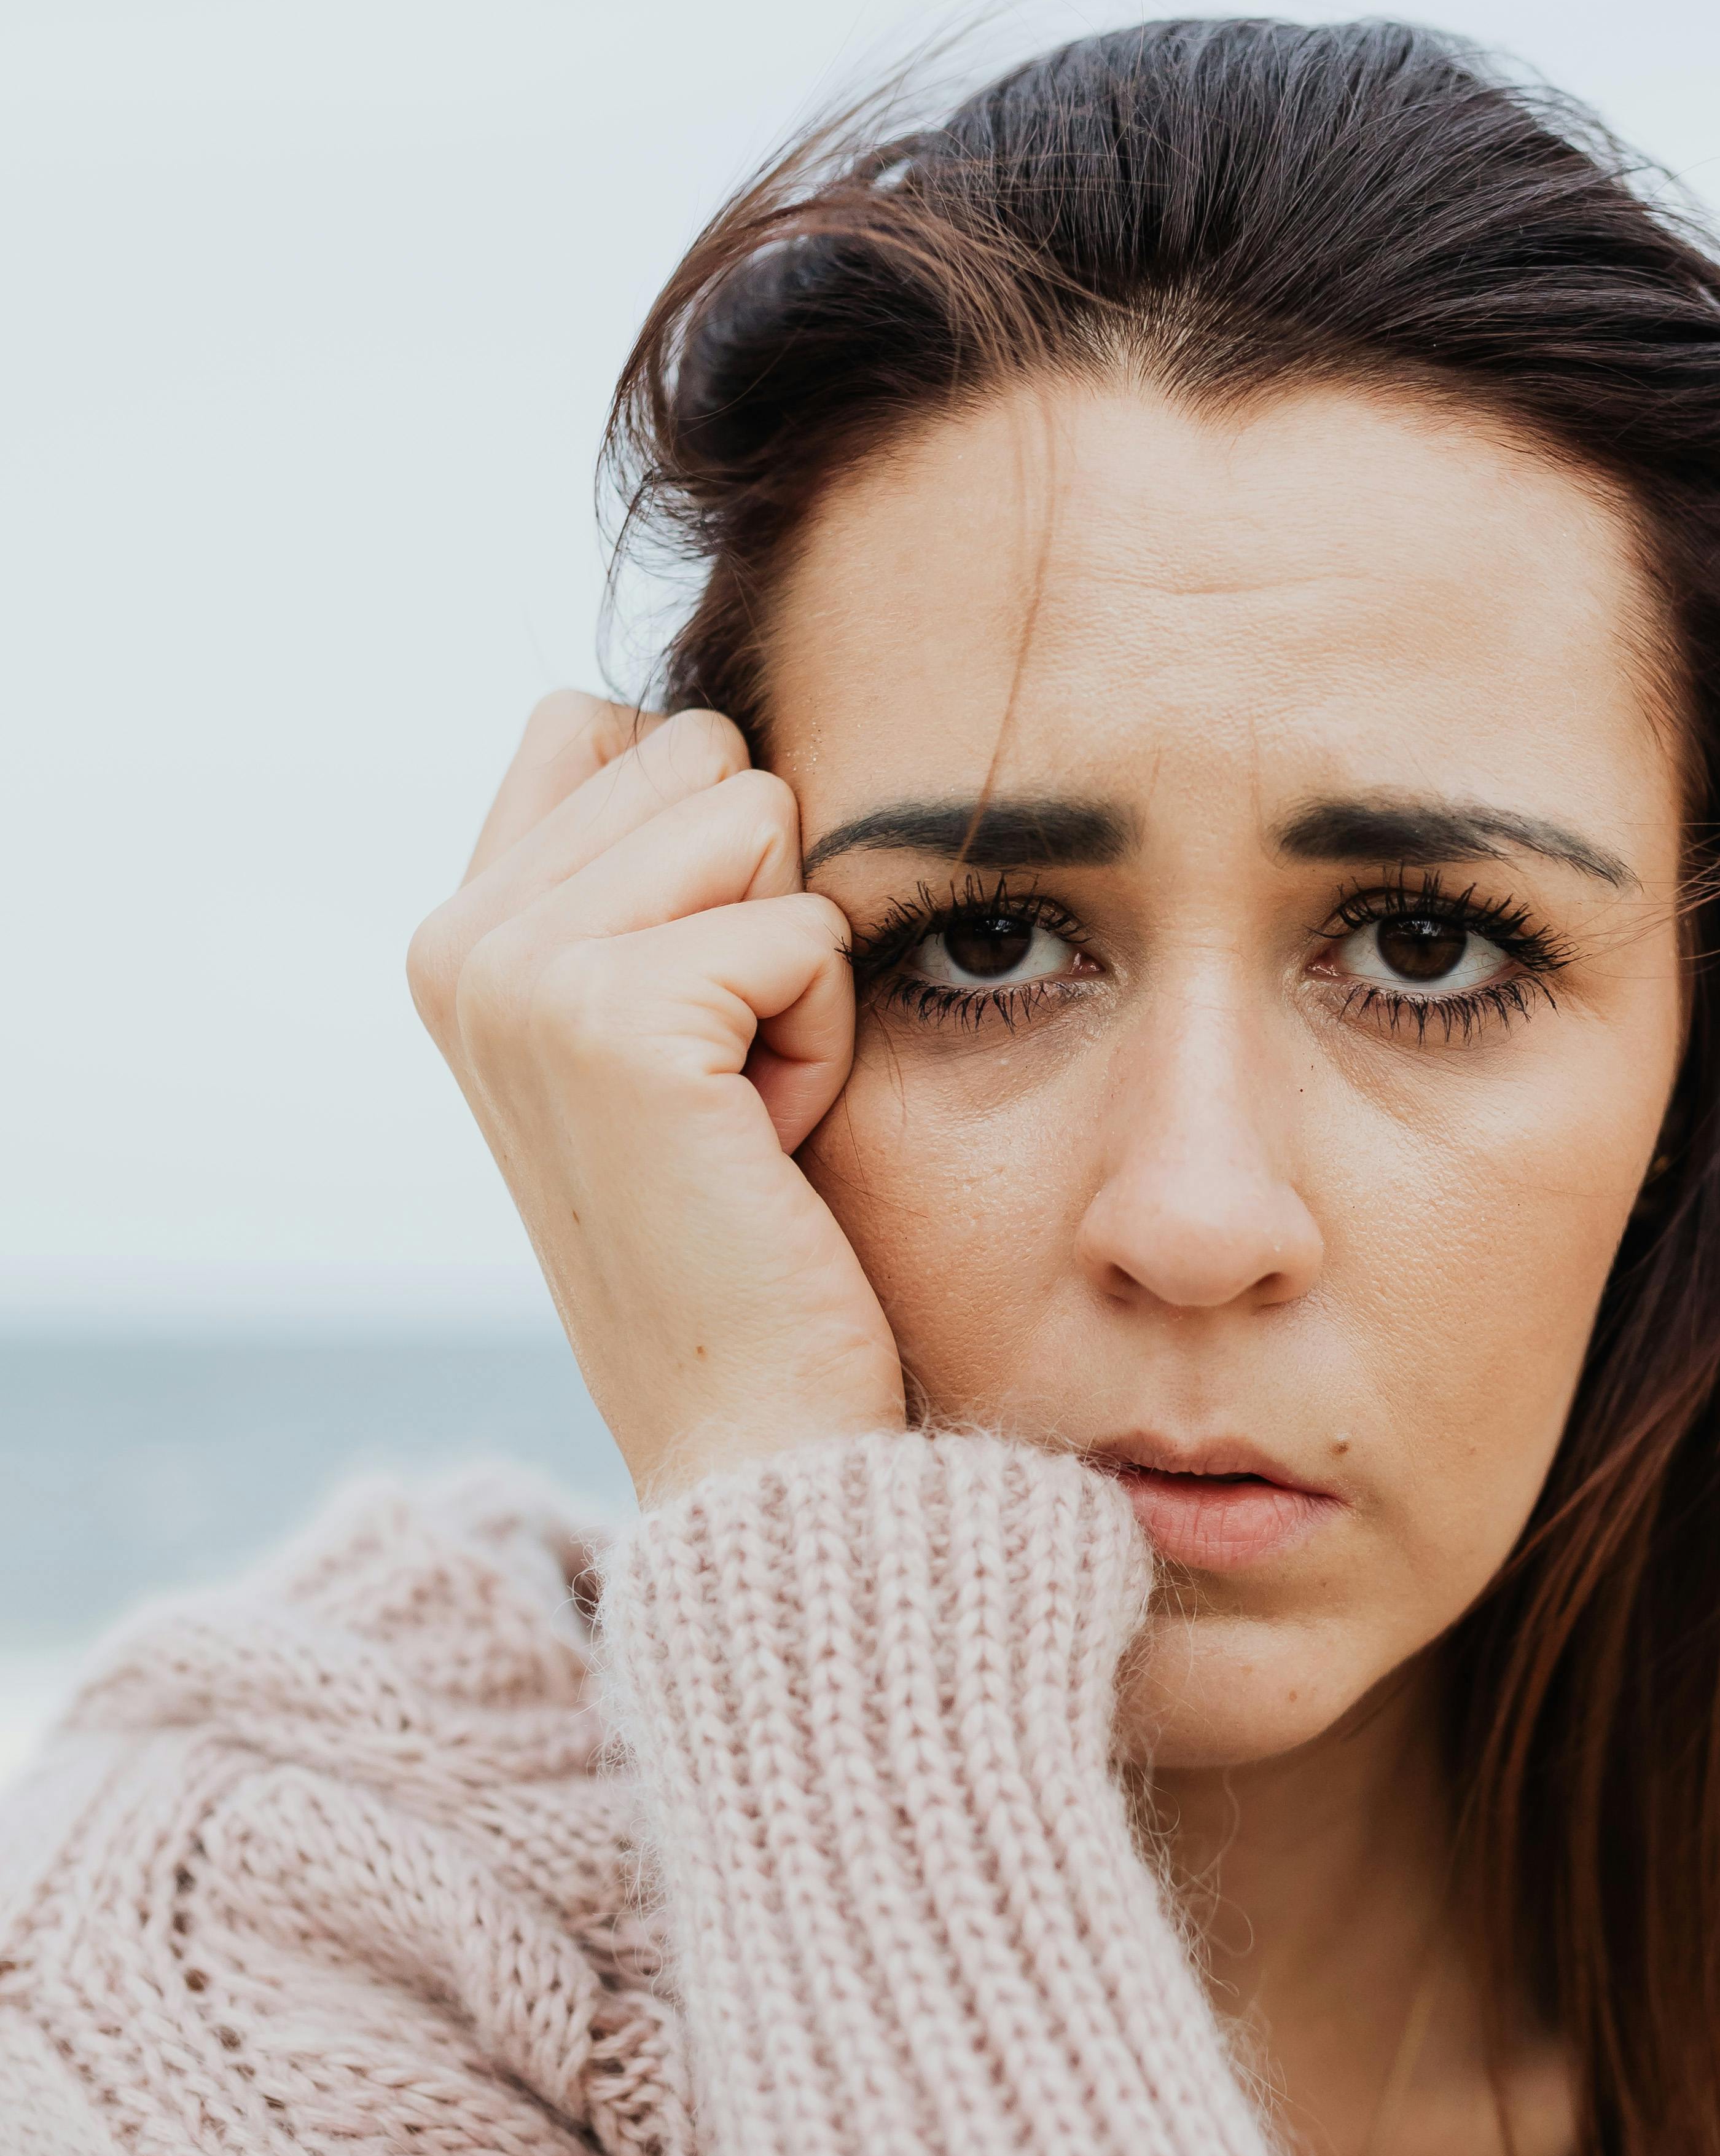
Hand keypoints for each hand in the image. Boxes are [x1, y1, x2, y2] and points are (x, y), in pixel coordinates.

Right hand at [409, 690, 905, 1500]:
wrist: (751, 1429)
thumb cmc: (744, 1229)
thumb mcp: (663, 1027)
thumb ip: (641, 877)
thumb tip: (716, 731)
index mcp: (457, 934)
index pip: (611, 726)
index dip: (709, 848)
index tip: (695, 1018)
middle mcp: (460, 940)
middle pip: (703, 751)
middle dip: (763, 900)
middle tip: (733, 1075)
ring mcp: (520, 975)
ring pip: (762, 816)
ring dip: (802, 966)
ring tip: (752, 1106)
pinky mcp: (615, 1021)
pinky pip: (807, 928)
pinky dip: (827, 1035)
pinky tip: (773, 1142)